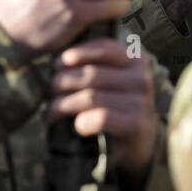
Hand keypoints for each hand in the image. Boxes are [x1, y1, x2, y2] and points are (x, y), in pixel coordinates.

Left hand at [48, 39, 156, 181]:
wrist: (138, 142)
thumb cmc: (115, 106)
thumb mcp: (110, 80)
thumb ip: (93, 66)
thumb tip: (56, 62)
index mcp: (135, 60)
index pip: (104, 48)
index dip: (77, 54)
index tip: (57, 64)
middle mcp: (142, 78)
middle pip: (92, 75)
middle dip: (63, 82)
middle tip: (49, 93)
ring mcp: (141, 102)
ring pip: (92, 97)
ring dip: (65, 105)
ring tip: (52, 112)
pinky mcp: (137, 124)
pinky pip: (102, 118)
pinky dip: (84, 122)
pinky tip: (77, 126)